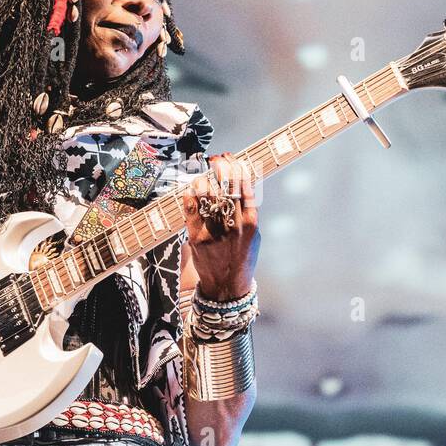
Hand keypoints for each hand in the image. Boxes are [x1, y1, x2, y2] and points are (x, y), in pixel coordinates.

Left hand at [181, 152, 259, 300]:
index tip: (231, 158)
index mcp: (251, 222)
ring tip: (203, 175)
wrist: (227, 286)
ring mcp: (215, 232)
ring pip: (207, 194)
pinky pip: (191, 209)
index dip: (236, 166)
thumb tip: (243, 183)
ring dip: (204, 178)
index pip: (245, 185)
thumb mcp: (254, 234)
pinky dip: (190, 195)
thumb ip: (249, 211)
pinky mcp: (197, 239)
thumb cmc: (242, 257)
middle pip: (226, 185)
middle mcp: (234, 225)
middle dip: (220, 166)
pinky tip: (192, 190)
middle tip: (216, 159)